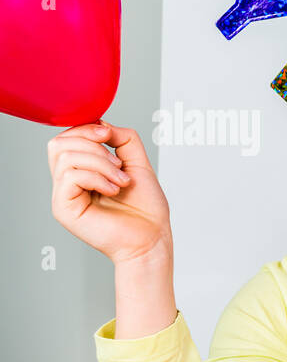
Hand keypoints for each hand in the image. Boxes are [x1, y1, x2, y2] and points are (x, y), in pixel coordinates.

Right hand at [48, 122, 172, 264]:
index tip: (110, 135)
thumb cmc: (146, 208)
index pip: (67, 138)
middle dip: (93, 144)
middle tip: (118, 163)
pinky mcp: (63, 208)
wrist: (152, 238)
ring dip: (101, 163)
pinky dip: (97, 177)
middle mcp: (68, 182)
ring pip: (66, 157)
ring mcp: (64, 196)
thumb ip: (123, 139)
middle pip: (59, 143)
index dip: (86, 129)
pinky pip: (70, 176)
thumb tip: (101, 124)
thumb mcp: (138, 163)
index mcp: (82, 171)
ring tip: (121, 181)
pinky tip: (113, 190)